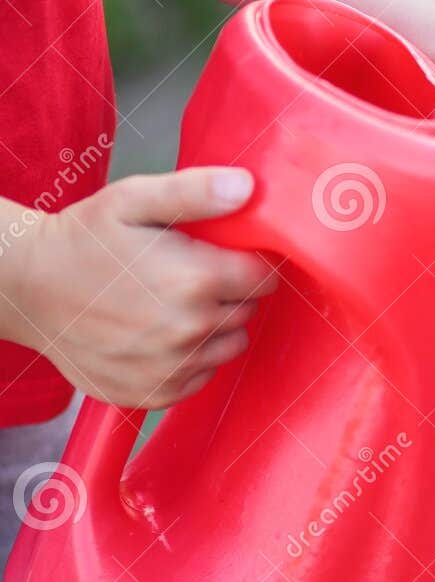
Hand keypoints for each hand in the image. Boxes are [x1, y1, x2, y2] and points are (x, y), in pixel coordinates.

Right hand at [7, 168, 279, 408]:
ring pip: (230, 345)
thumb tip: (247, 187)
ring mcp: (173, 368)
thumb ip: (195, 192)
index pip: (264, 277)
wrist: (24, 289)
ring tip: (172, 304)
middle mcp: (190, 330)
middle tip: (187, 274)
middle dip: (229, 292)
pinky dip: (190, 358)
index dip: (248, 262)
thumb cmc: (82, 239)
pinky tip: (158, 334)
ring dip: (214, 327)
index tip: (222, 254)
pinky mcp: (155, 394)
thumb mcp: (133, 199)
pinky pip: (201, 376)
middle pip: (247, 310)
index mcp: (196, 279)